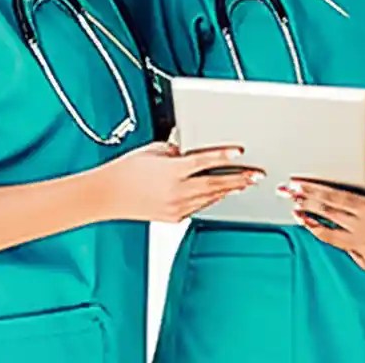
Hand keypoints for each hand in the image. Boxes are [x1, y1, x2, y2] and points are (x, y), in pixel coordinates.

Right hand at [95, 142, 263, 222]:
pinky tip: (219, 193)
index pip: (204, 161)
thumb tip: (191, 148)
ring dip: (228, 189)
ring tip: (244, 183)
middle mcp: (177, 191)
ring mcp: (176, 206)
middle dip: (239, 179)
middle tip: (256, 174)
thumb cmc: (126, 171)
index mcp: (172, 170)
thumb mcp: (153, 151)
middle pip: (215, 183)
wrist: (107, 195)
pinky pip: (199, 207)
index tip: (240, 153)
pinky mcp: (174, 217)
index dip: (224, 157)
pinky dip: (210, 198)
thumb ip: (176, 149)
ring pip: (210, 197)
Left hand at [282, 169, 364, 274]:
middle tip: (287, 194)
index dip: (312, 190)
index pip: (334, 197)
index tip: (297, 184)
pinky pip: (349, 249)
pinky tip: (334, 233)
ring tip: (299, 215)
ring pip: (330, 236)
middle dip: (304, 203)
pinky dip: (341, 240)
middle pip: (326, 214)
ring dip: (313, 225)